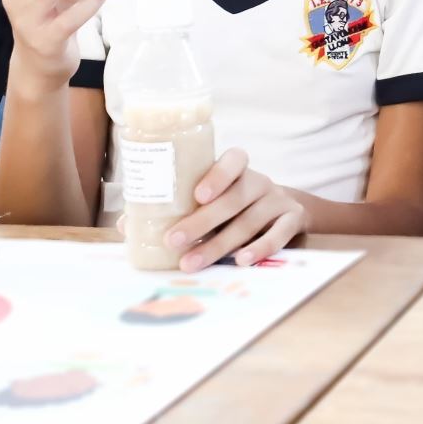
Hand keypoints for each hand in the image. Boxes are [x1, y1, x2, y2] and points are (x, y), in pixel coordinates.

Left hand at [169, 149, 307, 271]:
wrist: (284, 214)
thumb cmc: (234, 208)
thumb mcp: (213, 201)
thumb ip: (179, 209)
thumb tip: (129, 224)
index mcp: (238, 170)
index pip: (233, 160)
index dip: (217, 176)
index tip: (197, 196)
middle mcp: (260, 182)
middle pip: (234, 198)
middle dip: (202, 221)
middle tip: (173, 240)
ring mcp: (278, 200)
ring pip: (250, 221)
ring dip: (219, 244)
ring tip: (191, 263)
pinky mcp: (293, 220)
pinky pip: (279, 234)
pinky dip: (260, 248)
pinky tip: (241, 261)